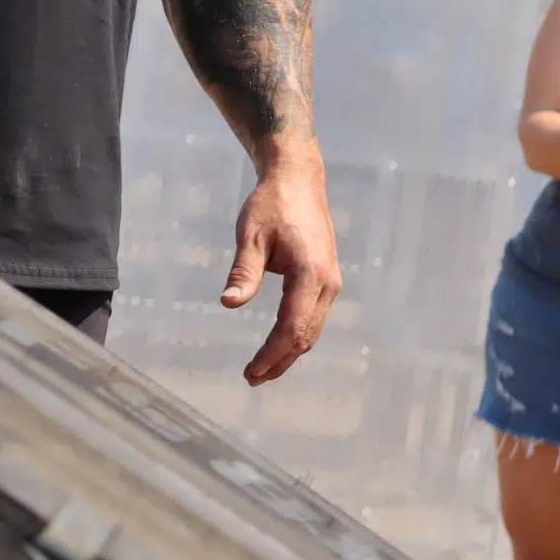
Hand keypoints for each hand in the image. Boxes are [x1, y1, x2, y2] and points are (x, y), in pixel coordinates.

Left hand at [223, 157, 341, 384]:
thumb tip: (228, 304)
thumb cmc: (271, 205)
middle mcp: (327, 283)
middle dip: (280, 361)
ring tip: (262, 370)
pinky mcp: (327, 279)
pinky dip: (297, 336)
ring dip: (289, 352)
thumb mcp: (250, 236)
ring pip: (313, 329)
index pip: (291, 327)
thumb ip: (243, 272)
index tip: (251, 371)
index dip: (272, 354)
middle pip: (306, 335)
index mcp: (310, 274)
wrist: (299, 180)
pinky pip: (314, 317)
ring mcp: (331, 282)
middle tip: (252, 378)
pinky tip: (279, 345)